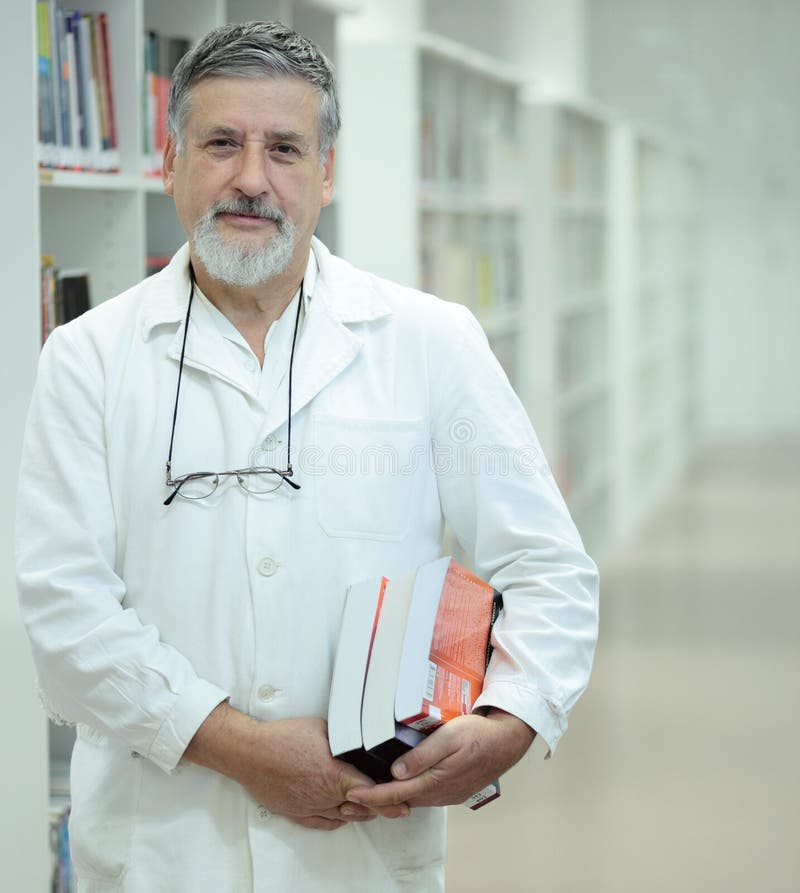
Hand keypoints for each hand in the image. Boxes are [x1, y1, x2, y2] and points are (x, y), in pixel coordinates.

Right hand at [184, 704, 409, 828]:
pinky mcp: (295, 812)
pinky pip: (322, 823)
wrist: (250, 753)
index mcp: (335, 774)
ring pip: (343, 817)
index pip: (371, 792)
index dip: (389, 796)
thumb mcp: (322, 727)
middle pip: (360, 808)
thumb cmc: (284, 737)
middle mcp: (325, 795)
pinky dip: (336, 821)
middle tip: (396, 804)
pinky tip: (344, 817)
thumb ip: (344, 738)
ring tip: (373, 809)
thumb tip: (359, 736)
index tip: (404, 799)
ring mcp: (310, 806)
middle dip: (379, 807)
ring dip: (360, 814)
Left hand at [345, 709, 535, 809]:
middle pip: (402, 800)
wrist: (506, 742)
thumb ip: (423, 755)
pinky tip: (402, 781)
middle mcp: (440, 794)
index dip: (372, 795)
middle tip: (356, 789)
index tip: (352, 792)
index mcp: (436, 781)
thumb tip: (397, 772)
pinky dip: (409, 792)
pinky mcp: (453, 791)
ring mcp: (448, 795)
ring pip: (413, 799)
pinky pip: (425, 796)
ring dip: (393, 795)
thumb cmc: (478, 735)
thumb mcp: (449, 737)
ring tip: (373, 784)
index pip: (396, 793)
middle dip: (377, 797)